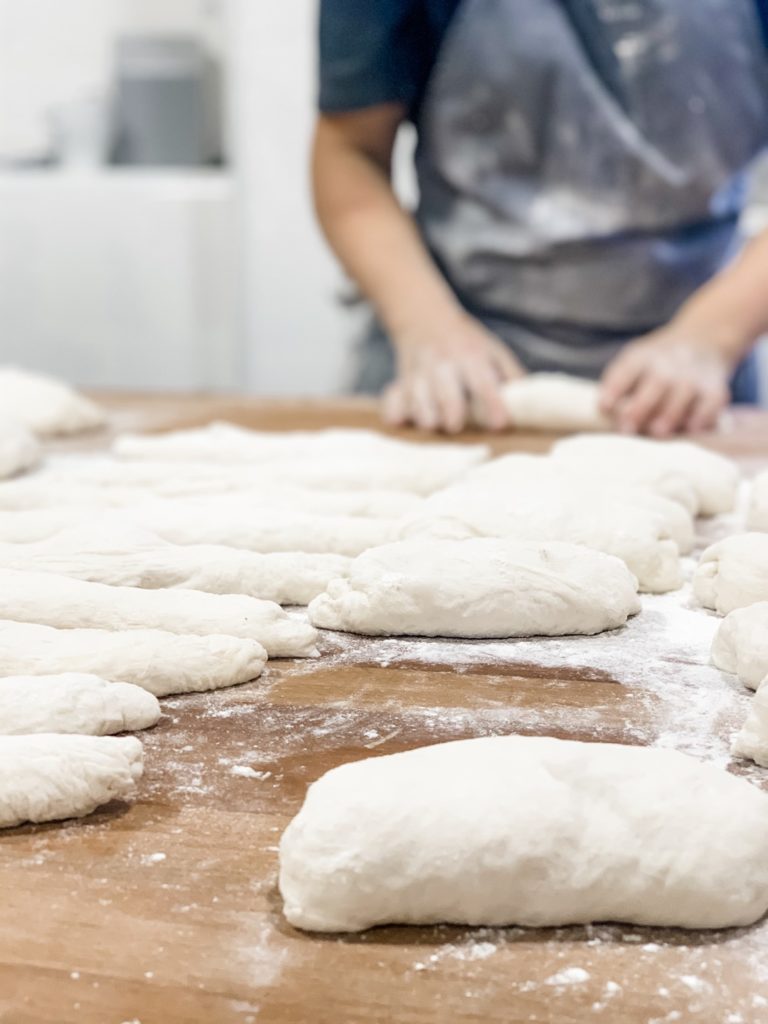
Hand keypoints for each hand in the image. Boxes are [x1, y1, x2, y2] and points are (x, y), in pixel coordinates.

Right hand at [382, 311, 523, 432]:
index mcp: (471, 356)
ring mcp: (419, 372)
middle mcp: (443, 364)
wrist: (424, 318)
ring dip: (423, 413)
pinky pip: (393, 397)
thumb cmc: (466, 343)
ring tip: (432, 425)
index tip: (500, 424)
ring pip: (417, 397)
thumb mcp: (493, 350)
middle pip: (445, 391)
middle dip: (450, 410)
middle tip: (456, 426)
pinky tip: (399, 420)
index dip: (492, 403)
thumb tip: (528, 405)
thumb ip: (510, 376)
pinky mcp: (401, 382)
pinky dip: (395, 410)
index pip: (483, 382)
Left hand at [600, 328, 732, 436]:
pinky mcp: (715, 388)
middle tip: (628, 429)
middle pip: (656, 382)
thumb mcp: (634, 362)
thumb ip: (618, 385)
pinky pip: (712, 402)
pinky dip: (704, 415)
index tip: (603, 407)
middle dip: (641, 406)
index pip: (627, 369)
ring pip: (684, 392)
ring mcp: (694, 375)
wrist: (702, 340)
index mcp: (643, 357)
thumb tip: (603, 414)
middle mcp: (670, 363)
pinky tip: (692, 429)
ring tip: (658, 432)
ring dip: (671, 413)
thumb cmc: (656, 364)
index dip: (615, 387)